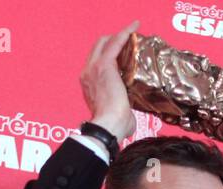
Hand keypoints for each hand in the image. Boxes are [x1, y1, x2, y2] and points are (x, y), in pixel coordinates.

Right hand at [80, 20, 138, 141]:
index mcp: (89, 85)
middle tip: (128, 40)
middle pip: (98, 47)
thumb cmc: (114, 127)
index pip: (96, 63)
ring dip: (119, 35)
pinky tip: (135, 27)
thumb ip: (121, 111)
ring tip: (134, 32)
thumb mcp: (115, 115)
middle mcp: (88, 73)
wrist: (108, 126)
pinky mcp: (105, 64)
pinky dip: (125, 33)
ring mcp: (94, 68)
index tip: (122, 54)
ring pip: (105, 42)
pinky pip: (115, 42)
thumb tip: (130, 119)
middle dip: (112, 41)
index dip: (109, 55)